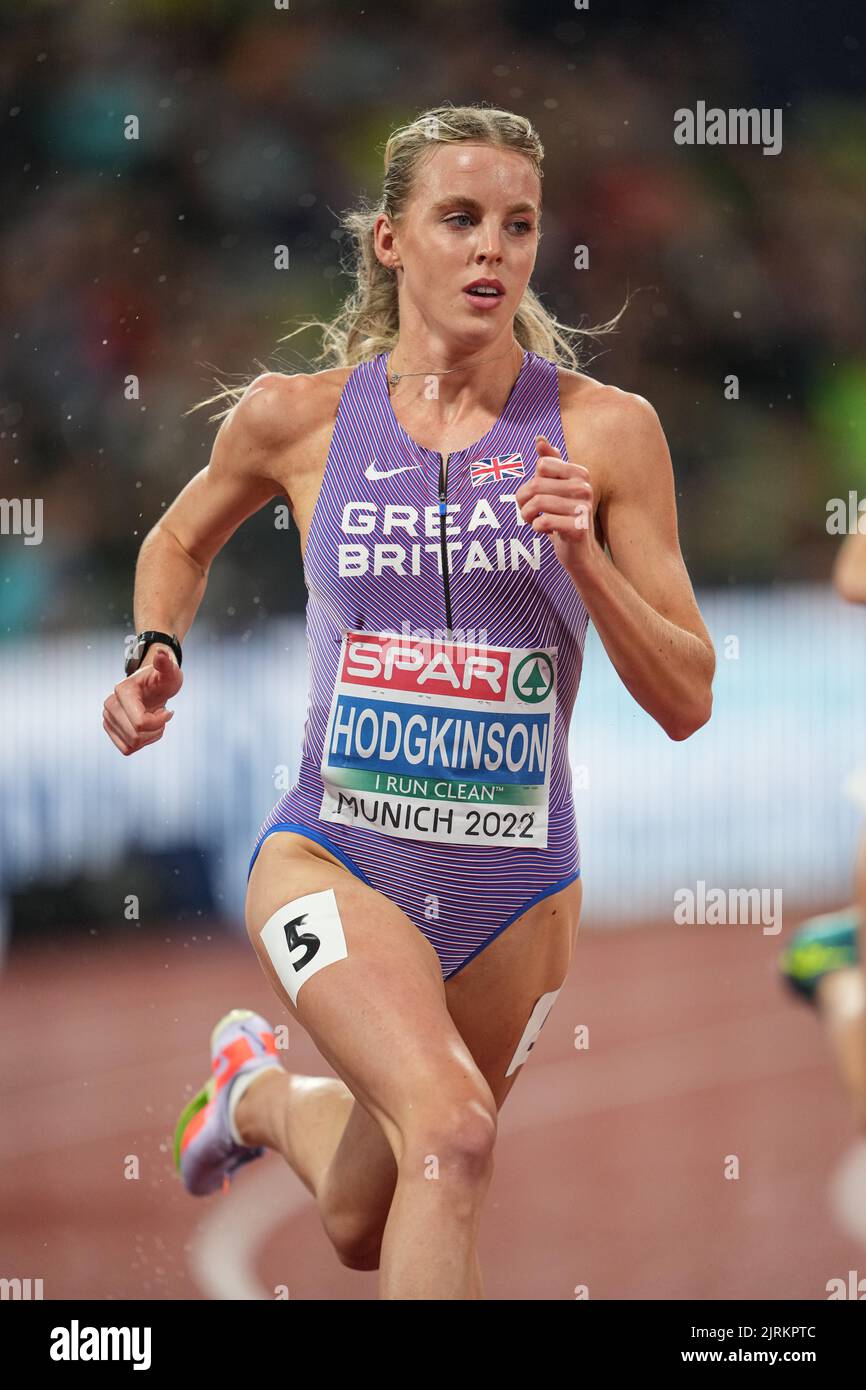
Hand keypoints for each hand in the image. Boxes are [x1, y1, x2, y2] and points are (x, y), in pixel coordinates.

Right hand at [103, 646, 182, 755]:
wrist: (152, 685)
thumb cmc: (162, 678)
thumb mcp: (170, 671)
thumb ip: (166, 664)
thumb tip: (162, 654)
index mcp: (122, 691)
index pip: (140, 723)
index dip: (160, 721)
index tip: (169, 711)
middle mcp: (109, 705)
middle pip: (136, 736)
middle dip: (155, 730)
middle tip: (162, 715)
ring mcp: (107, 718)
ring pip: (132, 745)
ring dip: (149, 737)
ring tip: (154, 721)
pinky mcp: (110, 729)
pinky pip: (127, 749)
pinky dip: (142, 743)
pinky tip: (147, 729)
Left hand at [515, 435, 599, 577]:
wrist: (580, 552)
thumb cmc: (563, 516)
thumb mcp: (556, 488)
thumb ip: (550, 462)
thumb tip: (539, 438)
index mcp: (580, 473)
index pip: (542, 465)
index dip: (531, 482)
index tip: (536, 496)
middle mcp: (584, 487)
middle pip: (536, 484)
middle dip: (524, 501)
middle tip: (529, 513)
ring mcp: (583, 508)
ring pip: (536, 503)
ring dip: (527, 516)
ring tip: (534, 522)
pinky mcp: (578, 528)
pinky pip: (543, 522)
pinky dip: (537, 528)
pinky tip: (546, 531)